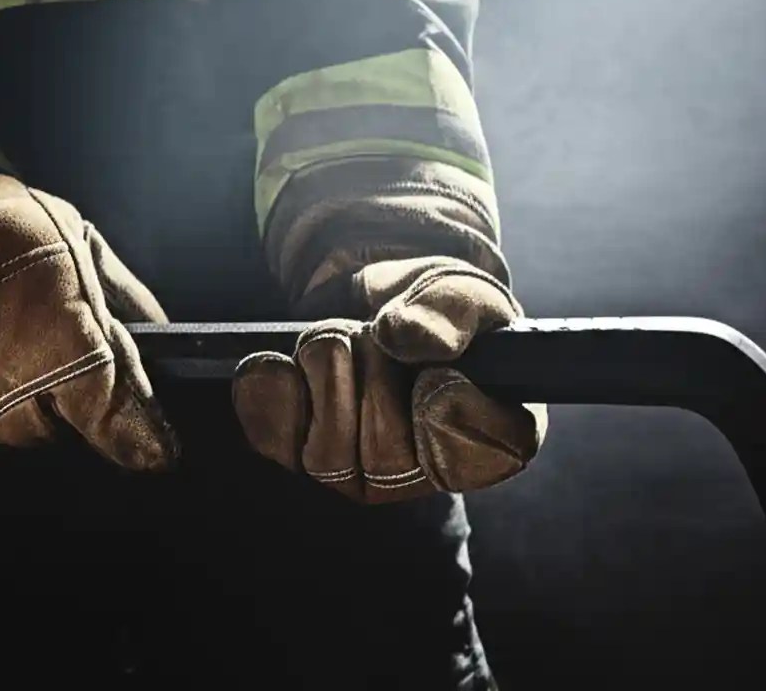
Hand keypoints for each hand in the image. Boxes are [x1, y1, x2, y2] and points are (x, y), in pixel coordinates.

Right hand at [0, 174, 176, 469]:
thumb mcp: (76, 240)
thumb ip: (125, 300)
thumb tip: (165, 342)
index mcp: (64, 340)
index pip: (115, 424)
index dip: (137, 438)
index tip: (154, 449)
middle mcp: (10, 386)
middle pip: (57, 432)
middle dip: (59, 397)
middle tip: (36, 343)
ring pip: (6, 436)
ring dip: (8, 402)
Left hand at [232, 256, 545, 502]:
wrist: (376, 299)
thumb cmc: (435, 308)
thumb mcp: (458, 291)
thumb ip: (451, 310)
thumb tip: (414, 338)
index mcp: (493, 440)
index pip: (476, 458)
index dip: (448, 414)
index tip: (435, 372)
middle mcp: (425, 474)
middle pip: (386, 454)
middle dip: (376, 370)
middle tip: (384, 334)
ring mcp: (359, 475)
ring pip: (327, 454)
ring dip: (328, 369)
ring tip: (348, 338)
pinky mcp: (302, 457)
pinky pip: (273, 441)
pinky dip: (272, 392)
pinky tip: (280, 362)